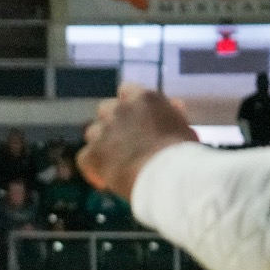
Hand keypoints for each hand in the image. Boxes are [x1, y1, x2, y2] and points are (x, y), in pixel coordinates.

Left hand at [78, 83, 196, 196]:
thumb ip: (172, 114)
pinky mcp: (92, 153)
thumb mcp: (184, 127)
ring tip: (117, 160)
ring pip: (93, 132)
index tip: (137, 117)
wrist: (167, 176)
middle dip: (113, 121)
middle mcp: (119, 109)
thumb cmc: (182, 152)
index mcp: (143, 99)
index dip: (130, 104)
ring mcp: (103, 130)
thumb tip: (174, 104)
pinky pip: (85, 157)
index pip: (128, 90)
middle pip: (106, 109)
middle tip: (126, 139)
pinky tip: (104, 179)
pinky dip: (93, 167)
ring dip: (103, 142)